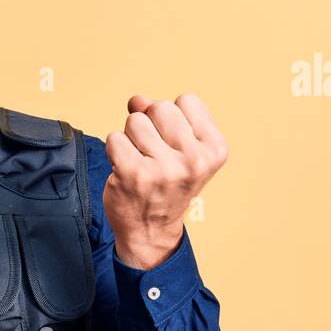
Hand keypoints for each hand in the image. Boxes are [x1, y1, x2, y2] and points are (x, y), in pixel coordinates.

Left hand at [103, 93, 228, 269]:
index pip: (187, 100)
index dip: (172, 118)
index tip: (173, 145)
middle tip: (153, 154)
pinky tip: (125, 171)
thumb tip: (137, 100)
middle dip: (150, 124)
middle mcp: (194, 160)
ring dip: (131, 138)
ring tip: (140, 162)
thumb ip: (162, 116)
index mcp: (215, 150)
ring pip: (135, 120)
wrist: (151, 230)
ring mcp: (164, 168)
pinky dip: (115, 151)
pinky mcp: (134, 174)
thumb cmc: (166, 183)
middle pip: (160, 107)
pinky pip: (115, 138)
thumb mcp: (180, 148)